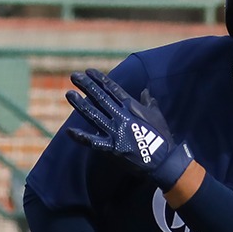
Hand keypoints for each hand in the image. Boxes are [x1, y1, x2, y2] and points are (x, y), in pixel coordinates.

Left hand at [64, 69, 192, 190]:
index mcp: (131, 107)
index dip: (100, 79)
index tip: (88, 71)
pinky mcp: (112, 147)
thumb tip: (145, 91)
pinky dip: (81, 137)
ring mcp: (115, 131)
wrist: (163, 160)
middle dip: (86, 86)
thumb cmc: (162, 138)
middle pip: (100, 97)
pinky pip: (93, 141)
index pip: (112, 89)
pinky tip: (69, 131)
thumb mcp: (157, 116)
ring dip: (80, 104)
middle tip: (74, 76)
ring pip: (94, 114)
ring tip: (69, 94)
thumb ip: (149, 102)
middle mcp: (121, 116)